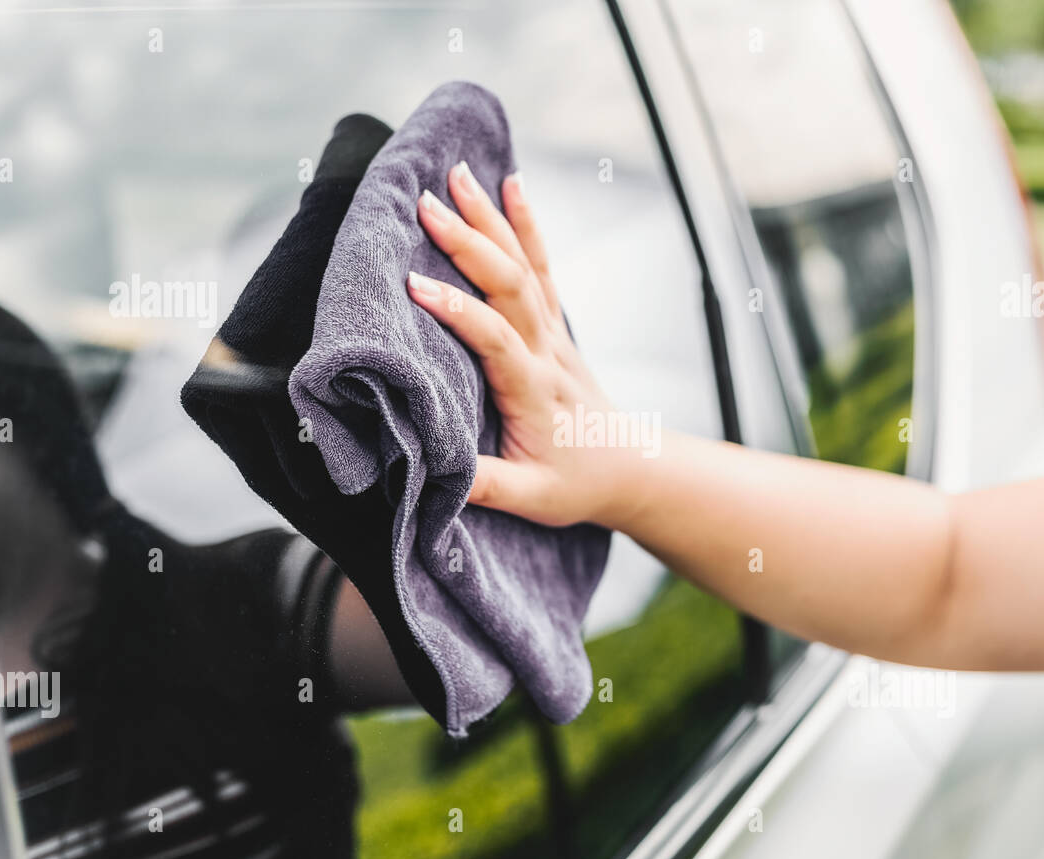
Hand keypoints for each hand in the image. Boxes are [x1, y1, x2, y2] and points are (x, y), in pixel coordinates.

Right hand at [408, 162, 638, 527]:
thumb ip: (482, 485)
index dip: (458, 310)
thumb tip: (428, 472)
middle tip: (425, 204)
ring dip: (491, 218)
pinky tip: (512, 185)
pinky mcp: (554, 326)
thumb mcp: (529, 499)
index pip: (496, 339)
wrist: (629, 467)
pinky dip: (527, 224)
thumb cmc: (575, 483)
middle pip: (511, 286)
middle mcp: (546, 352)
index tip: (414, 284)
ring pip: (524, 266)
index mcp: (534, 392)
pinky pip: (541, 267)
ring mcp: (553, 334)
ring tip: (458, 174)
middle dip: (469, 241)